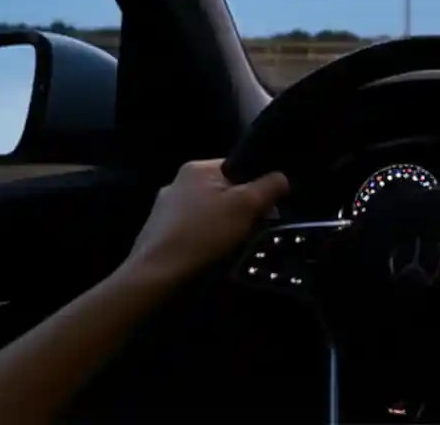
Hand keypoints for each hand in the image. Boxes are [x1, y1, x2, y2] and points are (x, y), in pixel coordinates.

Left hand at [122, 159, 288, 284]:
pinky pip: (192, 228)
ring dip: (222, 225)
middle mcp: (177, 181)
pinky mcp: (158, 231)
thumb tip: (282, 177)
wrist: (158, 272)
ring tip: (230, 245)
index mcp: (197, 167)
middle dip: (240, 209)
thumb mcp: (247, 205)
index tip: (267, 209)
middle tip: (252, 230)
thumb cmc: (205, 233)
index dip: (257, 186)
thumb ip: (270, 186)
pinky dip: (204, 238)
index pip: (238, 168)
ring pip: (208, 211)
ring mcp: (164, 207)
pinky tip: (208, 254)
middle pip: (224, 190)